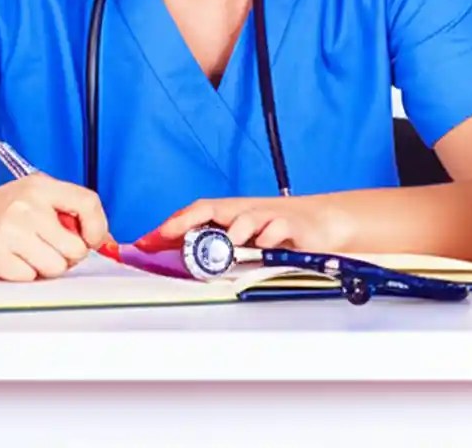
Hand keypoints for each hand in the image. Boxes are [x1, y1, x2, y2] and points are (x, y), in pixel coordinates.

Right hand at [0, 173, 109, 281]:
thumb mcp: (35, 198)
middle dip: (68, 256)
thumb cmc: (1, 212)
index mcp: (41, 186)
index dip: (98, 227)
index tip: (93, 240)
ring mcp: (10, 230)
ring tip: (28, 253)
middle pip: (76, 247)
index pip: (88, 202)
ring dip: (45, 267)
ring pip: (56, 267)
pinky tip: (11, 259)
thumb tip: (108, 241)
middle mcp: (27, 205)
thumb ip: (70, 213)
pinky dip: (24, 274)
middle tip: (49, 248)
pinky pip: (30, 277)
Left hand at [133, 196, 353, 253]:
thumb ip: (221, 249)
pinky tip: (266, 247)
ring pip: (245, 218)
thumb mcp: (250, 241)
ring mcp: (269, 217)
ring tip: (225, 247)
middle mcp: (247, 212)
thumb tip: (185, 262)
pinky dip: (270, 237)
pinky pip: (278, 228)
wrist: (324, 223)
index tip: (147, 240)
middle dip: (188, 221)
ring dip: (232, 232)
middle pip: (212, 209)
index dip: (173, 224)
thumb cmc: (281, 232)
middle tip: (168, 233)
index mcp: (233, 214)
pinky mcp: (293, 226)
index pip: (197, 213)